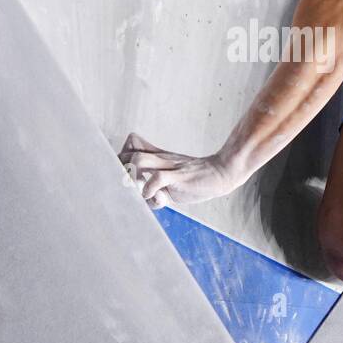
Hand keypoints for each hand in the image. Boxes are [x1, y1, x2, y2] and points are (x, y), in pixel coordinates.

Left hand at [118, 133, 237, 208]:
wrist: (221, 173)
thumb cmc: (195, 177)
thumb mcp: (171, 175)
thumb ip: (155, 183)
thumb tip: (140, 194)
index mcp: (158, 156)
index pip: (131, 144)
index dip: (122, 158)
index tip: (126, 174)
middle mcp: (160, 158)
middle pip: (128, 152)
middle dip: (121, 170)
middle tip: (130, 185)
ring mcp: (169, 166)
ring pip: (138, 160)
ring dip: (132, 178)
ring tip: (140, 191)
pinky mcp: (179, 176)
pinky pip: (158, 178)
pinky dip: (150, 190)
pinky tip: (155, 198)